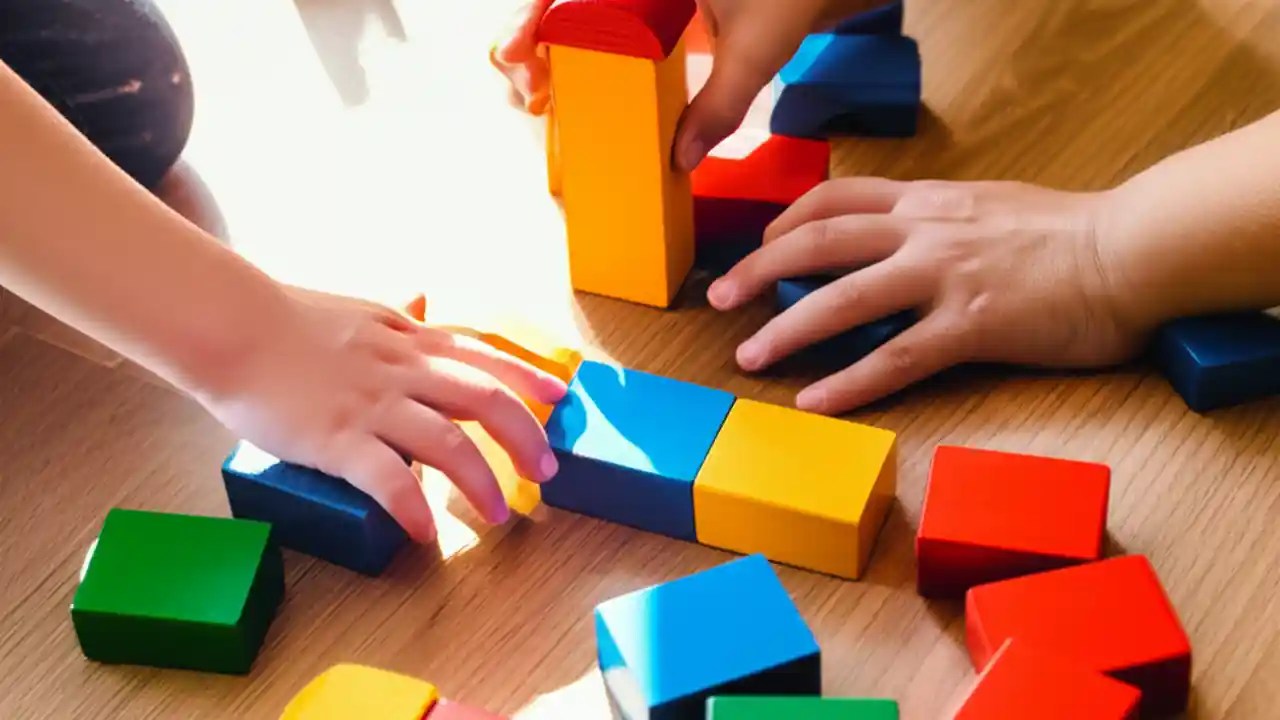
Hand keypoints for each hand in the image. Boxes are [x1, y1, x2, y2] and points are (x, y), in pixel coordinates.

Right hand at [190, 286, 567, 542]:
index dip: (526, 376)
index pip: (482, 356)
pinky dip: (412, 506)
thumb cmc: (287, 322)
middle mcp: (400, 369)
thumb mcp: (358, 311)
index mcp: (407, 339)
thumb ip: (396, 320)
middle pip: (483, 398)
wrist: (228, 324)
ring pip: (446, 441)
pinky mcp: (335, 438)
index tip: (560, 396)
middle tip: (546, 470)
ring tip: (499, 514)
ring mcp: (369, 403)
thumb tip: (422, 302)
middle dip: (524, 435)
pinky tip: (427, 531)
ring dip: (480, 481)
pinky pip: (386, 477)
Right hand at [490, 0, 884, 167]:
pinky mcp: (648, 2)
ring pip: (573, 8)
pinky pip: (597, 20)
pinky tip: (562, 82)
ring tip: (534, 90)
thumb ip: (720, 103)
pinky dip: (576, 47)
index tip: (518, 51)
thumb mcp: (757, 49)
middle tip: (523, 82)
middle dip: (529, 34)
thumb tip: (681, 158)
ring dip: (548, 45)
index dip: (532, 14)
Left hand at [706, 178, 1143, 413]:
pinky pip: (896, 358)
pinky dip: (849, 382)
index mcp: (929, 201)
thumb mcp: (990, 206)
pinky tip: (816, 402)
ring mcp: (945, 277)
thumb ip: (937, 221)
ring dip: (786, 330)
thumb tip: (898, 242)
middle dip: (758, 270)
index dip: (785, 222)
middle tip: (719, 300)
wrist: (1133, 251)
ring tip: (750, 358)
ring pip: (843, 300)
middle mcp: (925, 230)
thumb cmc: (1070, 235)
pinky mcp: (972, 326)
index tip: (759, 245)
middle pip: (818, 243)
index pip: (836, 199)